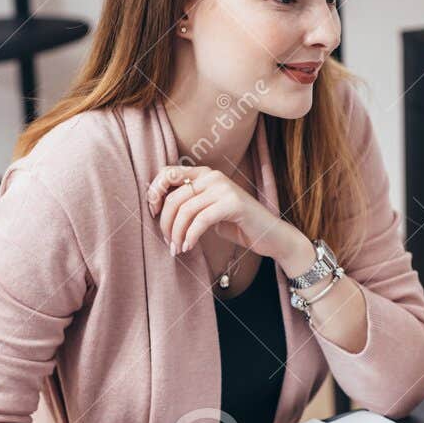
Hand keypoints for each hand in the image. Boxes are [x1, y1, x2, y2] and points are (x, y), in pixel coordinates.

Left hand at [148, 165, 303, 261]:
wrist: (271, 236)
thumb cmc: (238, 225)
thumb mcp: (208, 211)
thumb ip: (190, 205)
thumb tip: (159, 211)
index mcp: (205, 174)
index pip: (168, 173)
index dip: (154, 192)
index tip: (152, 214)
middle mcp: (213, 176)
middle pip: (174, 197)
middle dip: (165, 223)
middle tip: (168, 243)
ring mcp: (224, 188)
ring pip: (185, 210)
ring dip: (177, 233)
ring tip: (177, 249)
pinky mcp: (233, 203)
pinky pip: (201, 220)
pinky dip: (191, 236)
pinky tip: (189, 247)